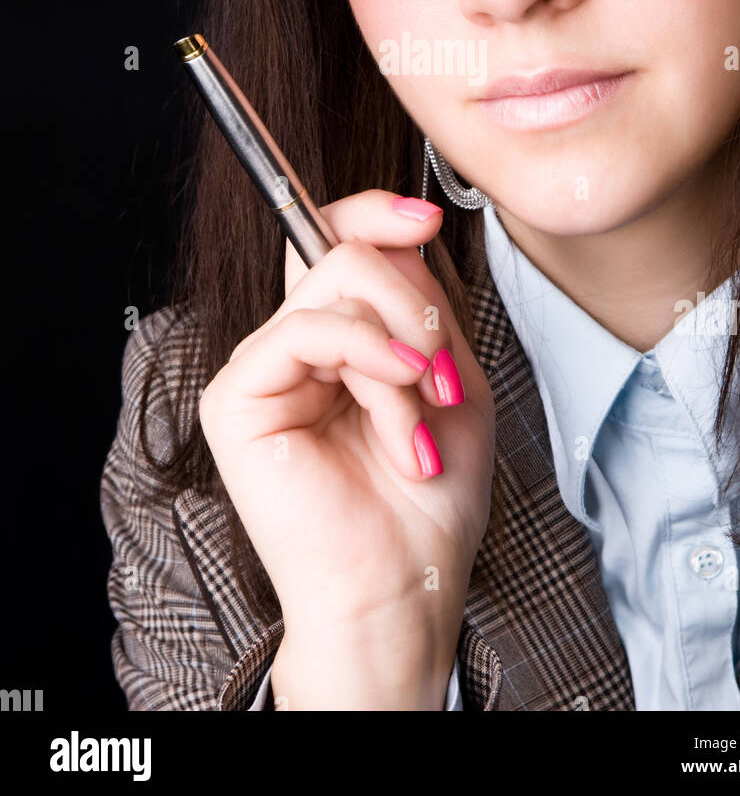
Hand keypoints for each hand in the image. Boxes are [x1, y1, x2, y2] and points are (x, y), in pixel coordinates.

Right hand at [199, 190, 494, 670]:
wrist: (406, 582)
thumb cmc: (429, 498)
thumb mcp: (445, 374)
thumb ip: (420, 302)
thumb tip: (402, 236)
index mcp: (338, 342)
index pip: (334, 242)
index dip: (375, 213)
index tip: (426, 215)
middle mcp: (294, 348)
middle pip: (342, 252)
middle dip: (412, 299)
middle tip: (438, 366)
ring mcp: (262, 370)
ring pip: (334, 285)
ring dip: (402, 346)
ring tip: (423, 410)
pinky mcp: (238, 398)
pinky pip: (306, 329)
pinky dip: (369, 358)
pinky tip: (399, 399)